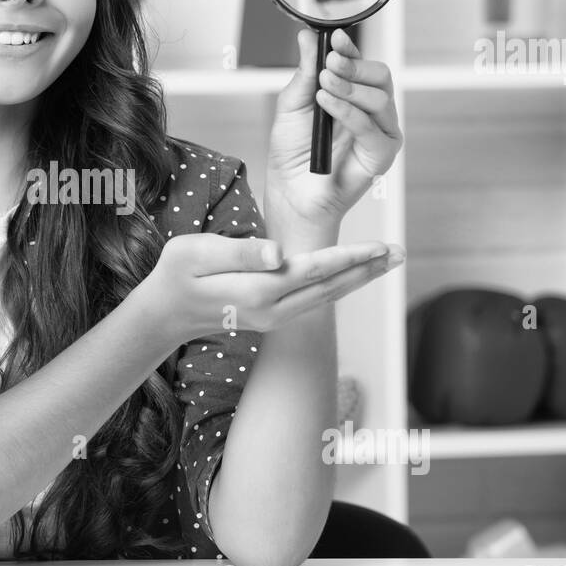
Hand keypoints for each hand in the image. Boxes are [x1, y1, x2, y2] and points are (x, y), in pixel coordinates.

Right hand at [139, 233, 403, 342]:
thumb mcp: (196, 252)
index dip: (350, 257)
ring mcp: (273, 319)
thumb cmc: (176, 274)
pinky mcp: (272, 319)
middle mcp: (272, 310)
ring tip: (386, 262)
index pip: (315, 270)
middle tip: (400, 253)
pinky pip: (313, 301)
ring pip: (326, 297)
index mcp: (257, 290)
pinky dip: (337, 286)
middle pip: (330, 287)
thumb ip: (239, 251)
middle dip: (367, 269)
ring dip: (358, 279)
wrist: (164, 314)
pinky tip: (351, 275)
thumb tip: (279, 253)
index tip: (380, 246)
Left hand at [265, 28, 403, 237]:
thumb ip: (305, 73)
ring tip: (322, 90)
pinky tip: (327, 106)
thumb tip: (307, 36)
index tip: (334, 37)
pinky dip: (350, 113)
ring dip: (348, 89)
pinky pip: (373, 128)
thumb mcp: (292, 105)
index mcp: (353, 95)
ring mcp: (380, 132)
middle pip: (380, 76)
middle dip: (354, 66)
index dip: (350, 49)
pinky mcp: (383, 154)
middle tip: (330, 65)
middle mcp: (371, 111)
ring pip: (379, 98)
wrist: (290, 192)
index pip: (361, 64)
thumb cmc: (292, 152)